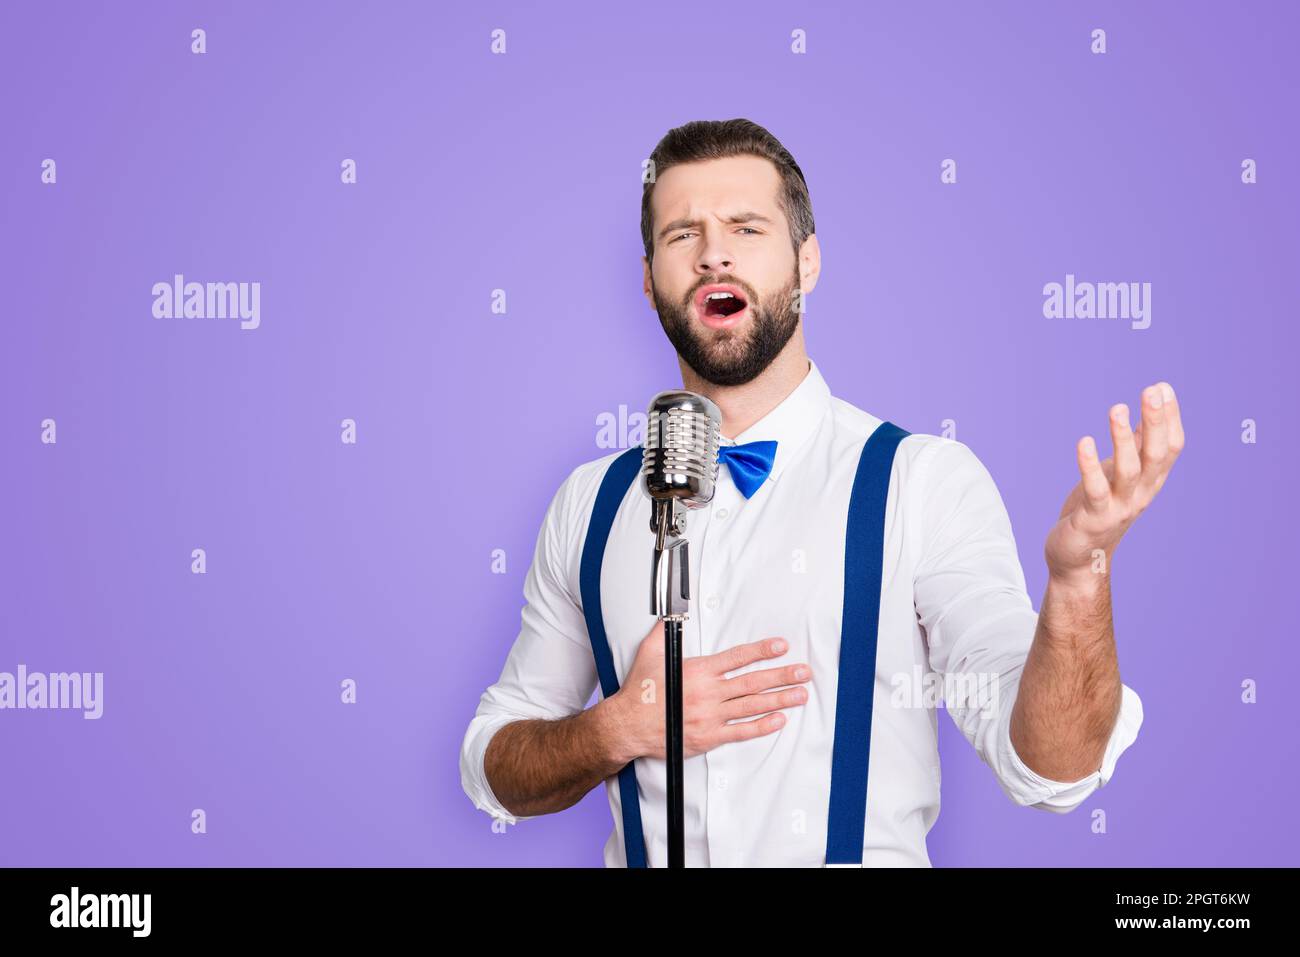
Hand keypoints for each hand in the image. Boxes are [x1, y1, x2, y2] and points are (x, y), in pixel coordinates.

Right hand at [610, 620, 811, 760]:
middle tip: (804, 672)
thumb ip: (664, 631)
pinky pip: (742, 731)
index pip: (737, 657)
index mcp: (699, 671)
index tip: (781, 646)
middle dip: (782, 675)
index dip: (762, 650)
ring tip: (800, 694)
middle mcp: (709, 692)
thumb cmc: (640, 690)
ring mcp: (711, 716)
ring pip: (752, 706)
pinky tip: (779, 720)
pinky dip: (762, 726)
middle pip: (753, 682)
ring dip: (780, 699)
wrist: (629, 724)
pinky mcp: (709, 737)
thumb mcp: (650, 652)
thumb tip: (670, 613)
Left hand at [1045, 381, 1184, 587]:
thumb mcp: (1120, 474)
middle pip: (1156, 455)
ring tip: (1116, 408)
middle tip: (1152, 390)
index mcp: (1151, 481)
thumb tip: (1150, 409)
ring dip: (1122, 438)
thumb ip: (1135, 446)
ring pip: (1128, 470)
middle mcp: (1141, 494)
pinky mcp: (1093, 517)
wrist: (1079, 559)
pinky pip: (1095, 490)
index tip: (1163, 387)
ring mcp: (1119, 507)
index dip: (1169, 418)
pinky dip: (1089, 465)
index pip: (1170, 447)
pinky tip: (1084, 442)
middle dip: (1156, 422)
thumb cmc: (1099, 510)